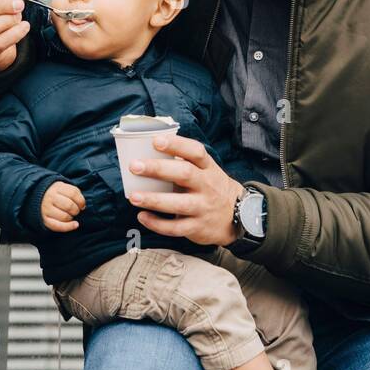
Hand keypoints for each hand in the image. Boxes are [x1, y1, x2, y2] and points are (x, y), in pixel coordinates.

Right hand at [41, 182, 85, 232]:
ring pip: (65, 217)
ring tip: (69, 215)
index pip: (74, 193)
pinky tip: (75, 225)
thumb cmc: (54, 193)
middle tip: (75, 210)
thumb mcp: (62, 187)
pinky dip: (68, 227)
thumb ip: (73, 193)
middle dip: (76, 210)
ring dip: (71, 217)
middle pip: (69, 206)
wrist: (35, 196)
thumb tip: (82, 206)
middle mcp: (50, 197)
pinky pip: (58, 226)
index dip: (81, 201)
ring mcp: (46, 209)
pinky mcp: (44, 219)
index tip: (82, 205)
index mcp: (56, 187)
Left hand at [126, 134, 244, 246]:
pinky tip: (142, 217)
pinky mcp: (197, 227)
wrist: (237, 217)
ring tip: (133, 197)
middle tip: (134, 166)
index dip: (176, 145)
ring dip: (154, 200)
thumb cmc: (211, 188)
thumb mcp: (206, 171)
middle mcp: (207, 186)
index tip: (155, 141)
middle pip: (185, 174)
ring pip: (179, 204)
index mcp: (208, 168)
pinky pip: (176, 227)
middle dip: (158, 169)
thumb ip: (183, 162)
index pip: (195, 152)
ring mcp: (203, 207)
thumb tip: (147, 151)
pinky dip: (157, 224)